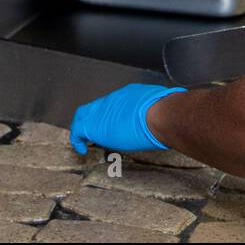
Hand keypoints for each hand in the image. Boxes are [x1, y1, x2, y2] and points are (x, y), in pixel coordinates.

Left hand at [70, 83, 186, 153]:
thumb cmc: (166, 113)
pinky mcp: (94, 124)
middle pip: (97, 107)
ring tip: (86, 141)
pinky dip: (77, 139)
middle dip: (95, 119)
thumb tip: (166, 118)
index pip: (114, 103)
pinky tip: (82, 149)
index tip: (114, 126)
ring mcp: (102, 110)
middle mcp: (113, 99)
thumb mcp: (163, 107)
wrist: (160, 115)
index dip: (111, 115)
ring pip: (84, 115)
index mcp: (130, 94)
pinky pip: (78, 130)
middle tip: (97, 135)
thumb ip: (158, 111)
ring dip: (85, 128)